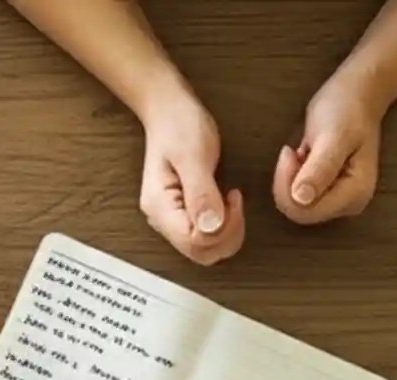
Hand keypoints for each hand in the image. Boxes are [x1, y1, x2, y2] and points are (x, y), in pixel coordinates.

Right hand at [139, 99, 244, 265]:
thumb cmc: (179, 126)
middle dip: (227, 235)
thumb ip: (202, 194)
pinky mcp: (182, 213)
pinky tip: (225, 203)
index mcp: (160, 207)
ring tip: (232, 201)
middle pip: (199, 252)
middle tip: (236, 204)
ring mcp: (170, 218)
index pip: (194, 242)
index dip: (223, 229)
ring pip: (203, 248)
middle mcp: (162, 219)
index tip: (234, 198)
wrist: (168, 111)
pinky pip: (204, 236)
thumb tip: (212, 227)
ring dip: (226, 232)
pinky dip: (222, 226)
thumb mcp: (193, 156)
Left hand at [274, 76, 383, 224]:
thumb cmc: (347, 110)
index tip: (288, 153)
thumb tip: (301, 199)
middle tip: (292, 151)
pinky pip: (298, 195)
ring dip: (289, 178)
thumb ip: (319, 168)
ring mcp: (339, 200)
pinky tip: (302, 156)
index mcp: (355, 194)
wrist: (358, 94)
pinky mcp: (329, 192)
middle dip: (287, 182)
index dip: (287, 186)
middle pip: (300, 211)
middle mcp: (349, 204)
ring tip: (301, 151)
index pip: (305, 211)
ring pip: (296, 204)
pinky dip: (292, 176)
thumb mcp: (333, 135)